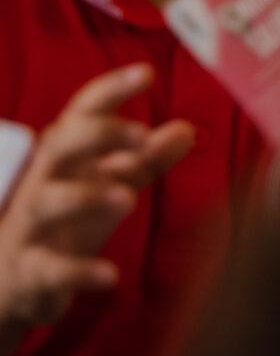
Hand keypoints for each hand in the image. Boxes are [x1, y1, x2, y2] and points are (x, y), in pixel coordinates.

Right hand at [0, 65, 193, 355]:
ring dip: (87, 196)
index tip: (146, 73)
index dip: (111, 89)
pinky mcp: (29, 273)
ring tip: (129, 198)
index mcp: (65, 154)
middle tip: (140, 133)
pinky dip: (78, 272)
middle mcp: (43, 182)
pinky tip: (111, 276)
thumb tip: (186, 129)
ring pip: (48, 202)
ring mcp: (31, 227)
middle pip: (60, 145)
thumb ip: (146, 158)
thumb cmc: (68, 219)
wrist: (13, 282)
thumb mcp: (109, 183)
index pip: (82, 111)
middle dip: (97, 134)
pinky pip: (49, 269)